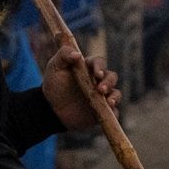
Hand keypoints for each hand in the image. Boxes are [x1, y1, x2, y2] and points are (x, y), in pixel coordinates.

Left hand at [37, 14, 118, 133]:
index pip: (99, 63)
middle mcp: (98, 81)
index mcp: (89, 68)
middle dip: (109, 82)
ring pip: (116, 94)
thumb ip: (64, 55)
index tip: (97, 73)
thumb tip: (77, 54)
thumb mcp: (55, 67)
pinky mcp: (102, 111)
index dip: (100, 67)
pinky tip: (108, 114)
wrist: (52, 108)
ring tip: (109, 103)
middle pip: (111, 77)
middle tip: (101, 90)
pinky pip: (113, 112)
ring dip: (115, 97)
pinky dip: (113, 113)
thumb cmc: (54, 84)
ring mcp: (102, 96)